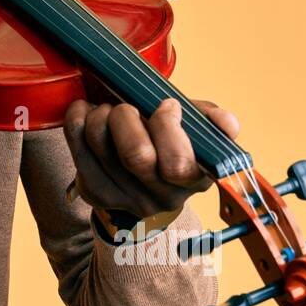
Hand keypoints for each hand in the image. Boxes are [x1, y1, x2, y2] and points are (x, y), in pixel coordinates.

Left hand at [62, 97, 239, 217]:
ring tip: (108, 110)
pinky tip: (86, 112)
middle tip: (127, 106)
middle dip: (127, 117)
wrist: (138, 171)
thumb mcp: (195, 128)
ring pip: (100, 144)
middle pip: (136, 156)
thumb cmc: (168, 140)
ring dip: (101, 114)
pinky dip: (78, 119)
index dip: (167, 127)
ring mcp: (125, 200)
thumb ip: (212, 121)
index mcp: (194, 181)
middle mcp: (161, 198)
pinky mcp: (96, 193)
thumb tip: (229, 124)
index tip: (166, 105)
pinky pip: (77, 147)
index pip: (178, 164)